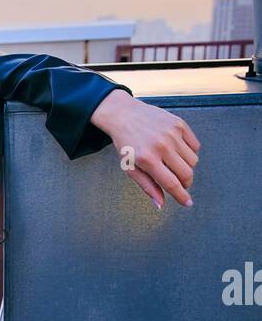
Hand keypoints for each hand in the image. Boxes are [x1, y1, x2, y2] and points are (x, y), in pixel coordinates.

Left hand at [89, 89, 200, 208]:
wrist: (124, 115)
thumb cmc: (126, 145)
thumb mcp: (131, 168)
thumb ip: (147, 186)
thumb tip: (160, 205)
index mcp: (148, 159)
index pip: (171, 184)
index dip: (182, 196)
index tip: (188, 203)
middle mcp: (162, 146)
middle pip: (186, 173)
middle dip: (185, 183)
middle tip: (179, 183)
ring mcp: (172, 133)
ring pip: (193, 160)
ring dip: (187, 167)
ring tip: (174, 165)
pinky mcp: (179, 123)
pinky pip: (195, 145)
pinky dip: (190, 152)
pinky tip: (178, 151)